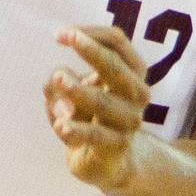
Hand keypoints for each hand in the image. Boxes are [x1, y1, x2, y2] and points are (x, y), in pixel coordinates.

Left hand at [43, 25, 150, 190]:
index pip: (117, 42)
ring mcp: (130, 121)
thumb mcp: (68, 91)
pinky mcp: (117, 145)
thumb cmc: (87, 114)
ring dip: (80, 90)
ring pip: (104, 101)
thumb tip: (60, 89)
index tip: (62, 33)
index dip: (92, 33)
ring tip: (58, 79)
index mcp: (130, 71)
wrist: (108, 162)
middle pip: (116, 67)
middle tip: (66, 38)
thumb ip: (58, 83)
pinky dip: (77, 130)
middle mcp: (137, 93)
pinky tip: (60, 126)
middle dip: (91, 51)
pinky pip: (97, 136)